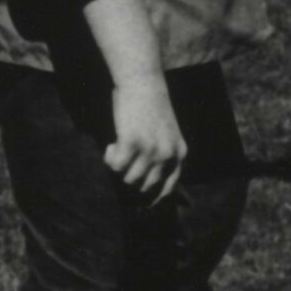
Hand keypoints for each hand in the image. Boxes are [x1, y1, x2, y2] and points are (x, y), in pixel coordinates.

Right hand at [104, 78, 186, 203]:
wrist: (143, 82)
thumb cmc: (151, 107)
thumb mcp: (167, 132)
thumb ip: (162, 155)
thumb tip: (145, 185)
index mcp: (180, 153)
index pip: (168, 187)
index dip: (154, 199)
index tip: (142, 207)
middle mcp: (167, 155)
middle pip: (144, 186)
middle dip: (130, 178)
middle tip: (122, 163)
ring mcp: (150, 150)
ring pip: (128, 178)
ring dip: (119, 167)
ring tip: (117, 149)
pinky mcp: (132, 143)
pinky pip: (115, 166)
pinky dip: (110, 158)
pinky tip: (111, 145)